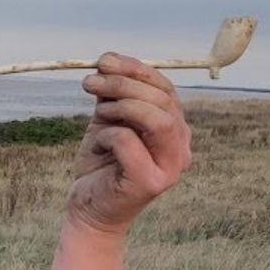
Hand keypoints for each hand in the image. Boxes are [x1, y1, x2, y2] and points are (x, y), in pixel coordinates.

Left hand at [64, 53, 192, 235]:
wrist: (88, 209)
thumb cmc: (101, 164)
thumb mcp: (107, 120)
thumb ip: (113, 93)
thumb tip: (108, 60)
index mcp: (176, 130)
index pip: (165, 88)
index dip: (136, 69)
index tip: (105, 61)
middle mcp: (181, 148)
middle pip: (162, 100)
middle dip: (122, 84)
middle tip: (89, 83)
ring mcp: (170, 167)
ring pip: (155, 118)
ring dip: (119, 105)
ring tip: (97, 114)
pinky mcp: (150, 183)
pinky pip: (127, 140)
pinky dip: (106, 135)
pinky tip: (98, 146)